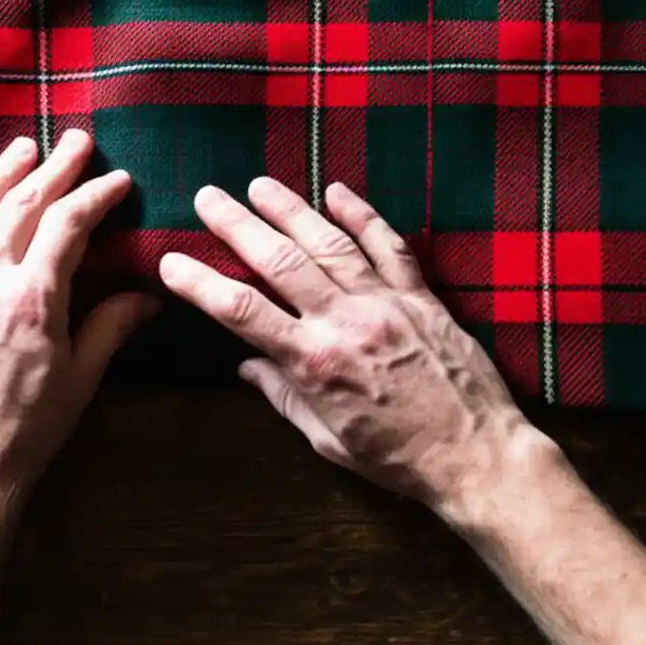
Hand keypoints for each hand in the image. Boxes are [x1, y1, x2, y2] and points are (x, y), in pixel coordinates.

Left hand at [0, 130, 157, 511]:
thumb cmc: (28, 430)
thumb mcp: (82, 380)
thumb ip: (111, 328)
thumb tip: (148, 296)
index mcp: (36, 300)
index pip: (69, 225)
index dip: (97, 195)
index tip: (118, 179)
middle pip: (23, 206)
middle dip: (57, 168)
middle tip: (78, 142)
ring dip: (0, 172)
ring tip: (25, 147)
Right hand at [159, 178, 558, 508]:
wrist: (474, 453)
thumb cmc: (398, 458)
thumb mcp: (328, 440)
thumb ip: (285, 398)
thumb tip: (248, 368)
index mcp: (314, 363)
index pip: (241, 312)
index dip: (200, 283)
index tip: (170, 262)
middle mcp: (345, 322)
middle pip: (279, 261)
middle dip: (237, 225)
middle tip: (207, 196)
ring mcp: (386, 303)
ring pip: (329, 242)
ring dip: (290, 209)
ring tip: (258, 185)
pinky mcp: (422, 296)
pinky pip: (388, 245)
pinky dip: (362, 215)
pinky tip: (337, 192)